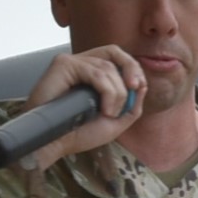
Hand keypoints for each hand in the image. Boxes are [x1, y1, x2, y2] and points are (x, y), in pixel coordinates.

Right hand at [17, 45, 146, 168]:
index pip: (115, 57)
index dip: (131, 67)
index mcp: (89, 73)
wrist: (55, 144)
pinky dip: (106, 91)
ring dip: (116, 93)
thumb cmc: (77, 134)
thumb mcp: (114, 122)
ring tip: (109, 114)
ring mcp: (70, 63)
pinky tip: (103, 109)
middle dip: (131, 69)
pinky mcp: (63, 65)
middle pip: (113, 53)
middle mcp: (79, 64)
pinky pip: (95, 72)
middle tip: (135, 88)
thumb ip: (131, 104)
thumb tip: (142, 84)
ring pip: (107, 68)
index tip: (139, 86)